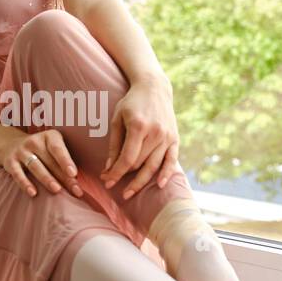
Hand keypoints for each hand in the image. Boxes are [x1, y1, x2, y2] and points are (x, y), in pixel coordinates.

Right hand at [0, 126, 83, 198]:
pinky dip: (25, 184)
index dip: (66, 161)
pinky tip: (33, 193)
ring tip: (56, 190)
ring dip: (47, 179)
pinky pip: (18, 174)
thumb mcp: (53, 149)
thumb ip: (65, 161)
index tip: (74, 174)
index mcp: (49, 136)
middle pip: (50, 161)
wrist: (11, 145)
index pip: (58, 149)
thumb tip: (79, 183)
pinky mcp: (10, 162)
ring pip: (35, 167)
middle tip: (75, 190)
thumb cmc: (42, 151)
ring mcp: (21, 151)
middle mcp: (34, 141)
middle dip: (63, 177)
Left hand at [101, 74, 179, 199]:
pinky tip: (160, 185)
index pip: (127, 158)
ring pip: (153, 165)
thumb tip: (109, 168)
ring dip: (141, 181)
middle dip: (125, 177)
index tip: (106, 181)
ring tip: (129, 193)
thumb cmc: (131, 103)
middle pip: (139, 164)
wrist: (154, 87)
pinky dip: (167, 173)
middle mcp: (155, 133)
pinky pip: (172, 160)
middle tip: (113, 186)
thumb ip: (114, 144)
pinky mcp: (175, 138)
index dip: (116, 173)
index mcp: (138, 126)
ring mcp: (167, 136)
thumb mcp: (117, 119)